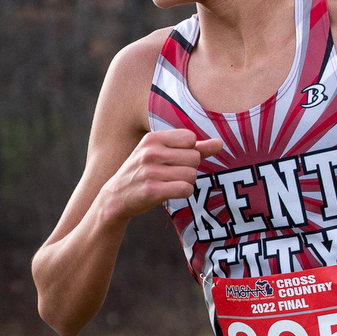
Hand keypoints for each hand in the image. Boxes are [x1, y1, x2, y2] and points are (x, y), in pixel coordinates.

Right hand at [97, 129, 217, 222]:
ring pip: (192, 174)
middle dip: (189, 168)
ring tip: (170, 183)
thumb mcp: (162, 154)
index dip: (189, 151)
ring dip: (187, 182)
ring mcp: (150, 171)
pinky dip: (184, 192)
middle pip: (194, 157)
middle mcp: (151, 152)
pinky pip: (185, 189)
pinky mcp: (152, 190)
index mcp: (153, 138)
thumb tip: (221, 143)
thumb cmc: (144, 173)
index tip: (175, 159)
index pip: (190, 138)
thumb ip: (194, 147)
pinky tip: (171, 192)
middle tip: (171, 174)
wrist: (116, 197)